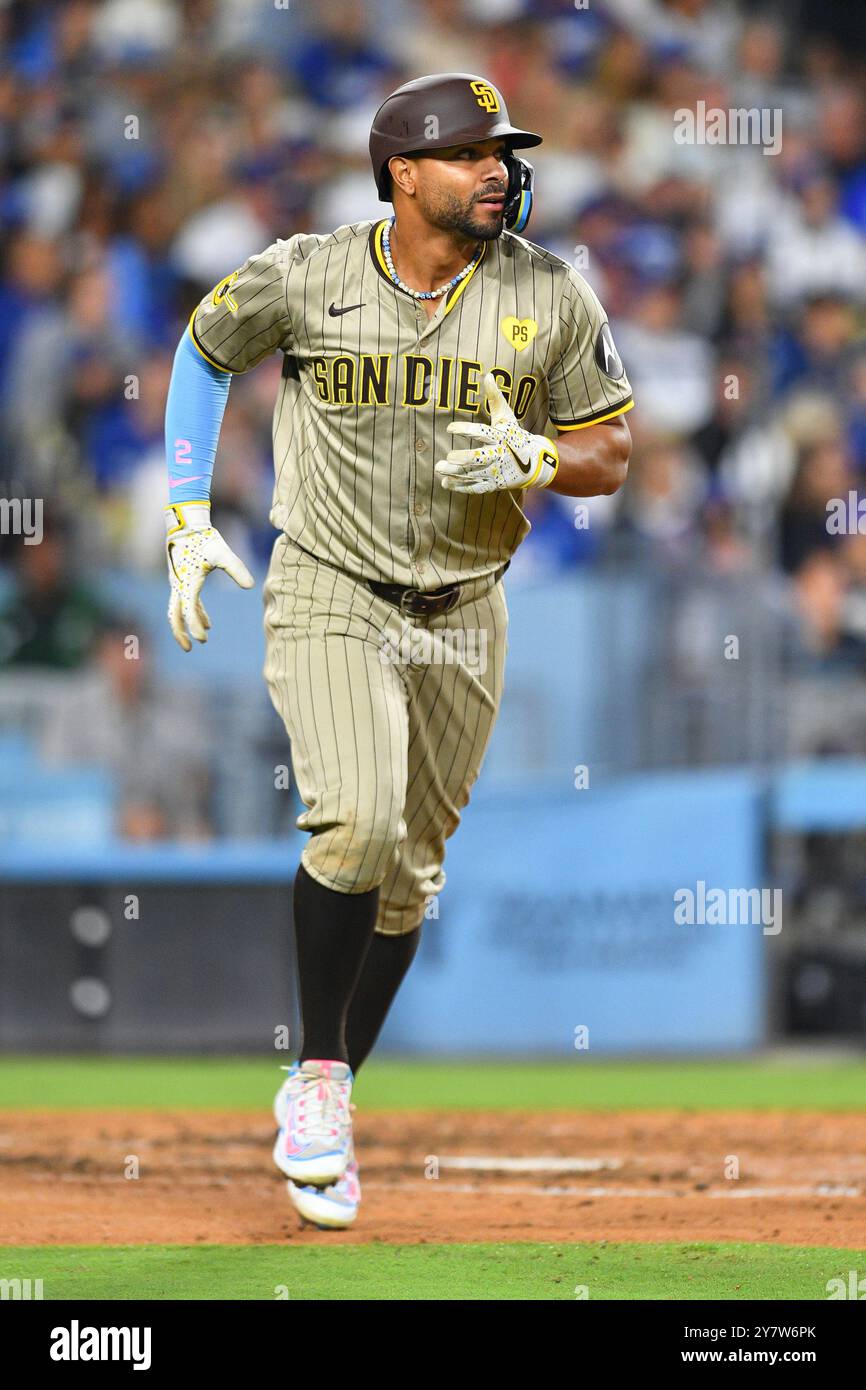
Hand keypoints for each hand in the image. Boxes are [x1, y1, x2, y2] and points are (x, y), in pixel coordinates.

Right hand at [164, 501, 253, 651]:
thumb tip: (250, 586)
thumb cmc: (203, 538)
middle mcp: (179, 585)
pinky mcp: (182, 579)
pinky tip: (208, 621)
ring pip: (178, 609)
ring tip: (203, 636)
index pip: (188, 611)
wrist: (186, 524)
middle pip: (174, 615)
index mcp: (187, 583)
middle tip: (188, 648)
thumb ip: (236, 569)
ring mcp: (178, 582)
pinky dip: (196, 612)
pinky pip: (186, 601)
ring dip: (188, 624)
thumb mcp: (222, 553)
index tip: (204, 639)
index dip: (194, 627)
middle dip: (180, 633)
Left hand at [435, 372, 558, 494]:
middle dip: (464, 458)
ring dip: (456, 473)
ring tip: (439, 467)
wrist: (533, 462)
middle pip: (480, 458)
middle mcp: (499, 455)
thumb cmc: (514, 435)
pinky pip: (476, 487)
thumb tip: (488, 375)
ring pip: (474, 474)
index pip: (483, 433)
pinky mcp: (494, 484)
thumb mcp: (506, 417)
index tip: (450, 428)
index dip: (466, 430)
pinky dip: (461, 487)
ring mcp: (496, 472)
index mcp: (501, 437)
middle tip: (447, 457)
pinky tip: (445, 483)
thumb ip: (495, 398)